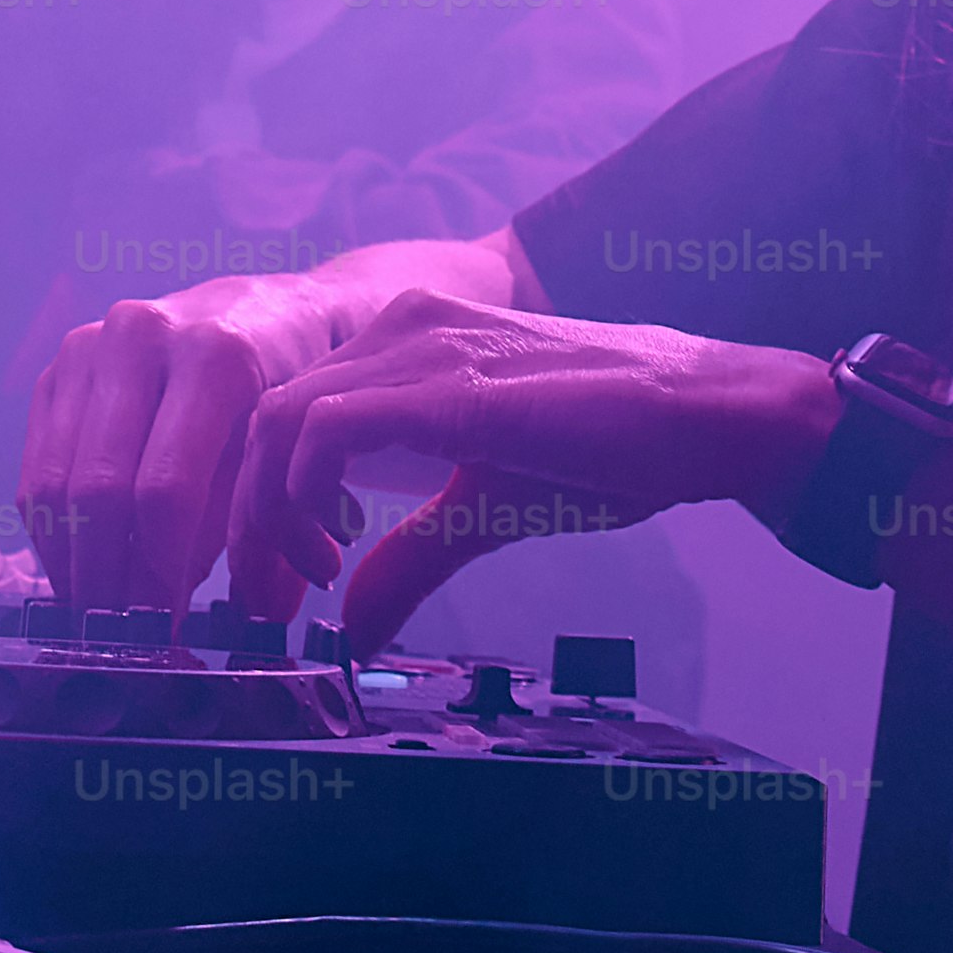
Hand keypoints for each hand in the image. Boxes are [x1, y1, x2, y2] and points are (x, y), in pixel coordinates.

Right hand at [21, 269, 363, 612]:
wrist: (268, 312)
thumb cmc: (289, 392)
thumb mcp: (286, 454)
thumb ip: (254, 529)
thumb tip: (232, 615)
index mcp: (214, 357)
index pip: (164, 490)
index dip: (157, 571)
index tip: (163, 629)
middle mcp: (142, 337)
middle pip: (98, 488)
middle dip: (106, 579)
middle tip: (121, 639)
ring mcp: (90, 345)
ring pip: (56, 481)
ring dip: (70, 564)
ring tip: (97, 616)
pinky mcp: (60, 366)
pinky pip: (38, 467)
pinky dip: (52, 532)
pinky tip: (79, 570)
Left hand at [231, 290, 845, 644]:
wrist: (707, 416)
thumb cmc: (609, 451)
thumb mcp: (486, 510)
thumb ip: (412, 557)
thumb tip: (353, 626)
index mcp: (402, 344)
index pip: (283, 413)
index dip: (256, 503)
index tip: (277, 583)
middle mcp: (397, 327)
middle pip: (261, 418)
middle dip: (246, 521)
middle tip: (267, 600)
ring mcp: (419, 345)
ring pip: (278, 420)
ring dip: (267, 516)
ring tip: (307, 580)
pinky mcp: (448, 382)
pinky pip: (325, 428)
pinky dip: (305, 496)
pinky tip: (342, 546)